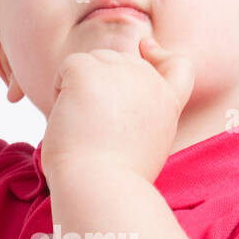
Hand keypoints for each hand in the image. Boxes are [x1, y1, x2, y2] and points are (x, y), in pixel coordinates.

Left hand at [40, 36, 194, 186]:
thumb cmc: (115, 181)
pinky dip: (59, 90)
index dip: (160, 55)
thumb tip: (113, 105)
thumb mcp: (145, 149)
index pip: (178, 65)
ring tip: (83, 129)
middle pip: (118, 62)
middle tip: (93, 130)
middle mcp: (149, 82)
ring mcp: (121, 72)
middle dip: (100, 85)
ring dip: (79, 90)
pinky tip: (67, 119)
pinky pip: (67, 67)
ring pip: (92, 62)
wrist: (101, 188)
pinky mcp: (89, 70)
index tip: (146, 50)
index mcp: (167, 104)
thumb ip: (141, 119)